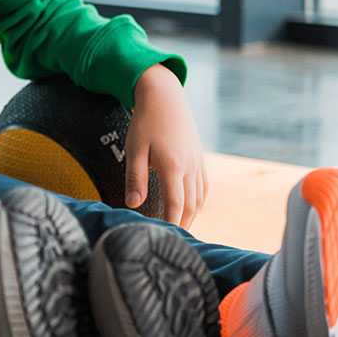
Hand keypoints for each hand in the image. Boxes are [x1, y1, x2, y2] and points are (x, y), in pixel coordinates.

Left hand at [125, 65, 206, 227]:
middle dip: (184, 224)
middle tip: (176, 240)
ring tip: (182, 228)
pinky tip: (190, 206)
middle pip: (191, 204)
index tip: (168, 238)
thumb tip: (133, 204)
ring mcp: (197, 161)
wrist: (165, 96)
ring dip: (192, 213)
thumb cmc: (145, 122)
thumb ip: (135, 178)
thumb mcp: (135, 149)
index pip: (176, 204)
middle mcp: (189, 166)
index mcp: (173, 166)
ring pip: (199, 196)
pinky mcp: (199, 156)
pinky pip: (203, 184)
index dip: (173, 223)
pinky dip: (198, 199)